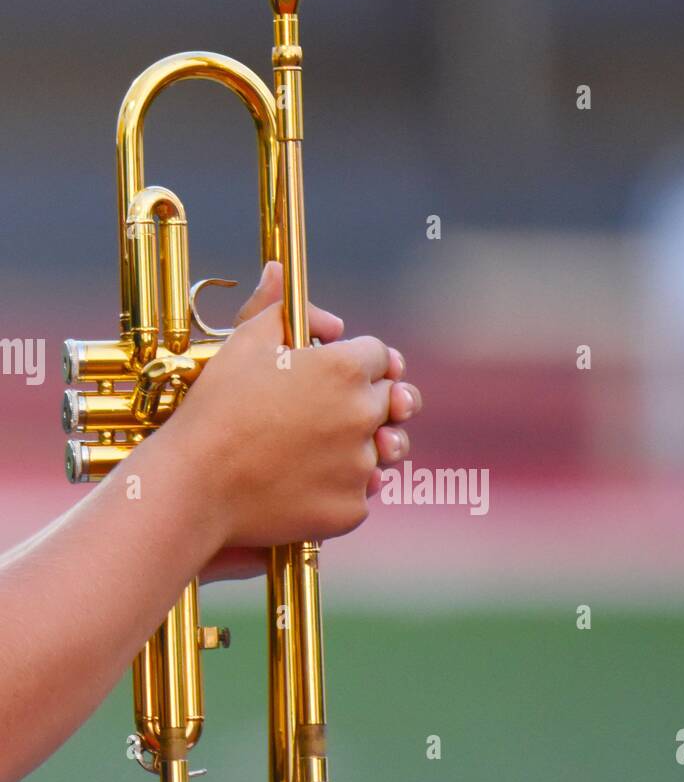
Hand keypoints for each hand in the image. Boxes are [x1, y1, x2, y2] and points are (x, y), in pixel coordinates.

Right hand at [165, 263, 421, 569]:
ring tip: (329, 447)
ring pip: (382, 450)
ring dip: (363, 446)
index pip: (380, 355)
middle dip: (368, 401)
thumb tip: (281, 272)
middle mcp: (363, 416)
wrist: (195, 485)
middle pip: (390, 401)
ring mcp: (360, 466)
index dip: (358, 360)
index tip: (338, 370)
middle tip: (335, 410)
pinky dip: (343, 490)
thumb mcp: (242, 343)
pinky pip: (362, 495)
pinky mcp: (352, 509)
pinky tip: (310, 483)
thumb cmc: (215, 409)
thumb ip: (275, 306)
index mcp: (346, 369)